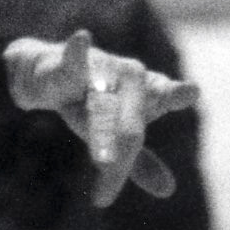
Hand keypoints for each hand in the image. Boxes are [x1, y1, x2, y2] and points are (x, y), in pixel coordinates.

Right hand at [2, 31, 199, 208]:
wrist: (46, 75)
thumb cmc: (89, 103)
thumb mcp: (114, 135)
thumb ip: (139, 162)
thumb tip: (169, 190)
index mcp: (147, 95)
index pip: (161, 105)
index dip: (171, 106)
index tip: (184, 118)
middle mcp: (129, 78)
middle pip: (129, 124)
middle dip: (120, 157)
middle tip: (109, 188)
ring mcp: (100, 69)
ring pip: (102, 106)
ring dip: (102, 133)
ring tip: (104, 160)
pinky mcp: (66, 65)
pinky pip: (71, 63)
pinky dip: (75, 53)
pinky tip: (82, 39)